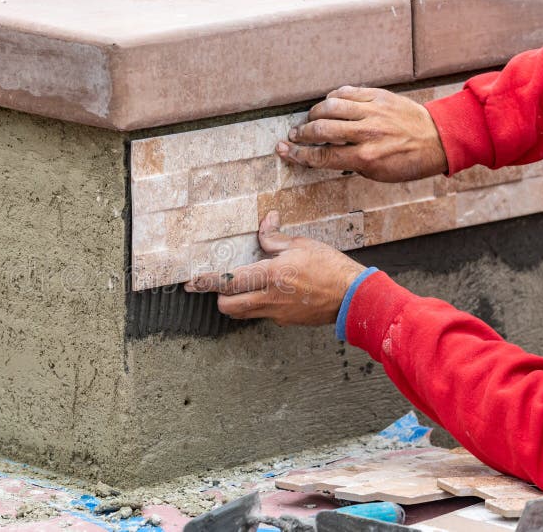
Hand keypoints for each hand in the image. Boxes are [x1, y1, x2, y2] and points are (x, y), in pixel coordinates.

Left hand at [184, 211, 366, 325]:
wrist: (352, 297)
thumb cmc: (329, 267)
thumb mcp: (300, 245)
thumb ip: (274, 237)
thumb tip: (266, 220)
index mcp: (270, 275)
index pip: (228, 282)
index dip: (205, 283)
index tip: (190, 283)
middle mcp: (269, 298)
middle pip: (227, 307)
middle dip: (217, 297)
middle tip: (216, 286)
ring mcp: (276, 313)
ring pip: (241, 314)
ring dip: (234, 303)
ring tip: (237, 289)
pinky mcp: (284, 321)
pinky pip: (261, 315)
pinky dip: (256, 305)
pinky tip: (266, 293)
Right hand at [276, 86, 448, 181]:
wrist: (438, 139)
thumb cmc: (408, 162)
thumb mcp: (378, 174)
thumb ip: (351, 163)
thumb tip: (327, 153)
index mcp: (366, 157)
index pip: (323, 156)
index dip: (299, 154)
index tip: (285, 151)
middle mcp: (367, 133)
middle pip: (322, 128)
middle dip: (302, 133)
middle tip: (295, 135)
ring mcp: (373, 111)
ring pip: (331, 106)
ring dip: (315, 113)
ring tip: (311, 119)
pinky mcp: (379, 96)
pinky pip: (348, 92)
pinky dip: (334, 97)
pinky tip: (329, 104)